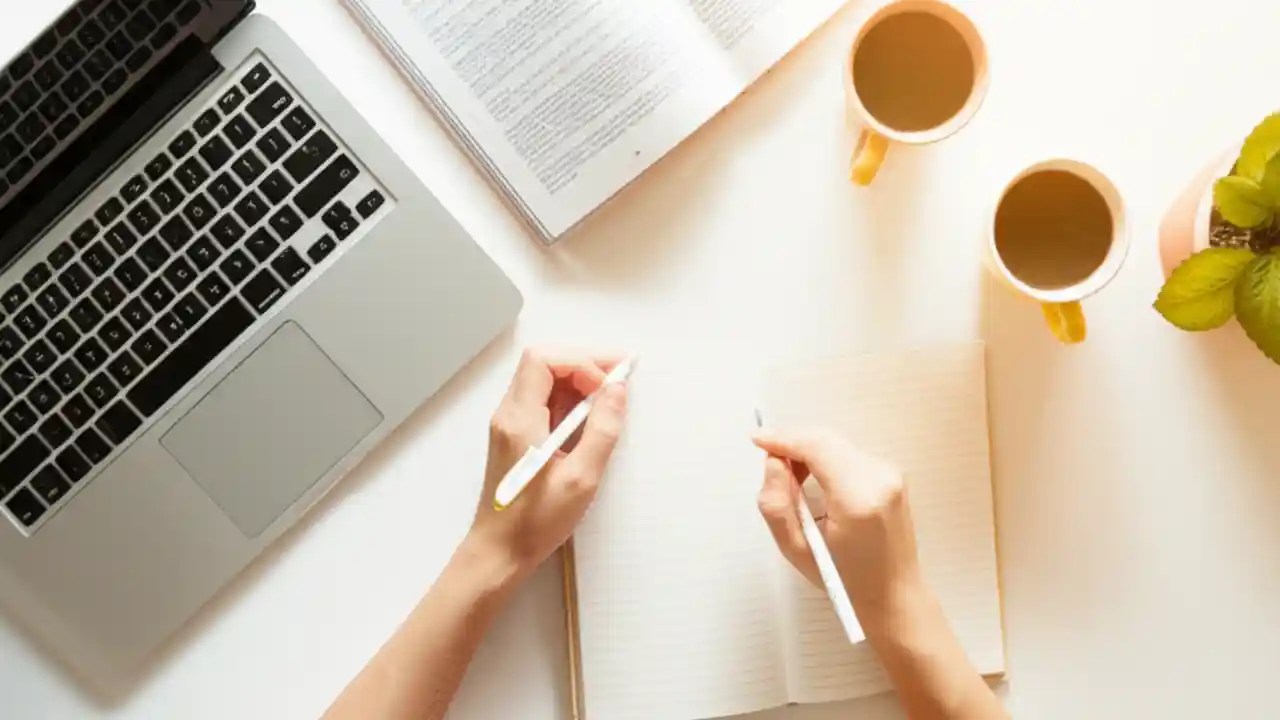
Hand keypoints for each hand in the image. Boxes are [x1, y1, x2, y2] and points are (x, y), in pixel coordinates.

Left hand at [468, 349, 628, 576]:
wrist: (499, 553)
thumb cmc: (536, 523)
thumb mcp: (581, 479)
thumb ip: (602, 431)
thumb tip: (617, 391)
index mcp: (519, 420)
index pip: (543, 361)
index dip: (580, 363)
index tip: (608, 387)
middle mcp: (508, 414)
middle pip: (543, 364)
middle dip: (583, 364)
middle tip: (619, 375)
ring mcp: (509, 425)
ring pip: (542, 381)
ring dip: (578, 381)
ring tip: (611, 394)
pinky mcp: (515, 436)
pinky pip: (542, 402)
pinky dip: (569, 400)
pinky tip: (591, 416)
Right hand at [753, 427, 920, 618]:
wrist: (894, 595)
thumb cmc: (845, 580)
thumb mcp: (795, 550)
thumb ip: (776, 503)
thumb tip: (774, 463)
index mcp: (858, 499)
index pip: (817, 446)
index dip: (783, 438)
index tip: (758, 441)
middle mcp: (880, 478)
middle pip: (826, 440)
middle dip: (794, 444)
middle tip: (773, 469)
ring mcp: (891, 474)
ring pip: (837, 444)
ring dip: (810, 452)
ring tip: (794, 483)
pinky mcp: (893, 475)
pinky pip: (850, 454)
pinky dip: (827, 459)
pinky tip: (816, 483)